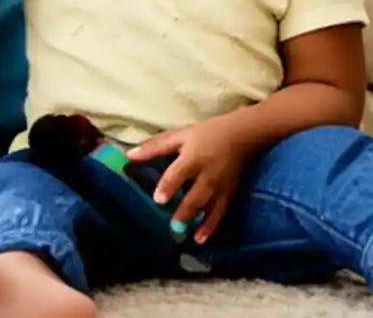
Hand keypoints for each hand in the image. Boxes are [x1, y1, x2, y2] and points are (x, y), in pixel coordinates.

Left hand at [126, 114, 253, 243]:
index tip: (159, 200)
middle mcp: (208, 175)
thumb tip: (129, 156)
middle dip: (185, 211)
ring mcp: (220, 187)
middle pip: (196, 195)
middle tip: (173, 225)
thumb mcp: (179, 135)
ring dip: (198, 223)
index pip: (179, 174)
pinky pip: (220, 213)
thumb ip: (154, 146)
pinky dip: (211, 226)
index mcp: (193, 158)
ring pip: (209, 208)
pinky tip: (200, 238)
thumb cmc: (206, 134)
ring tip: (186, 236)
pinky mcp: (228, 194)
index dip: (169, 186)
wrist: (243, 135)